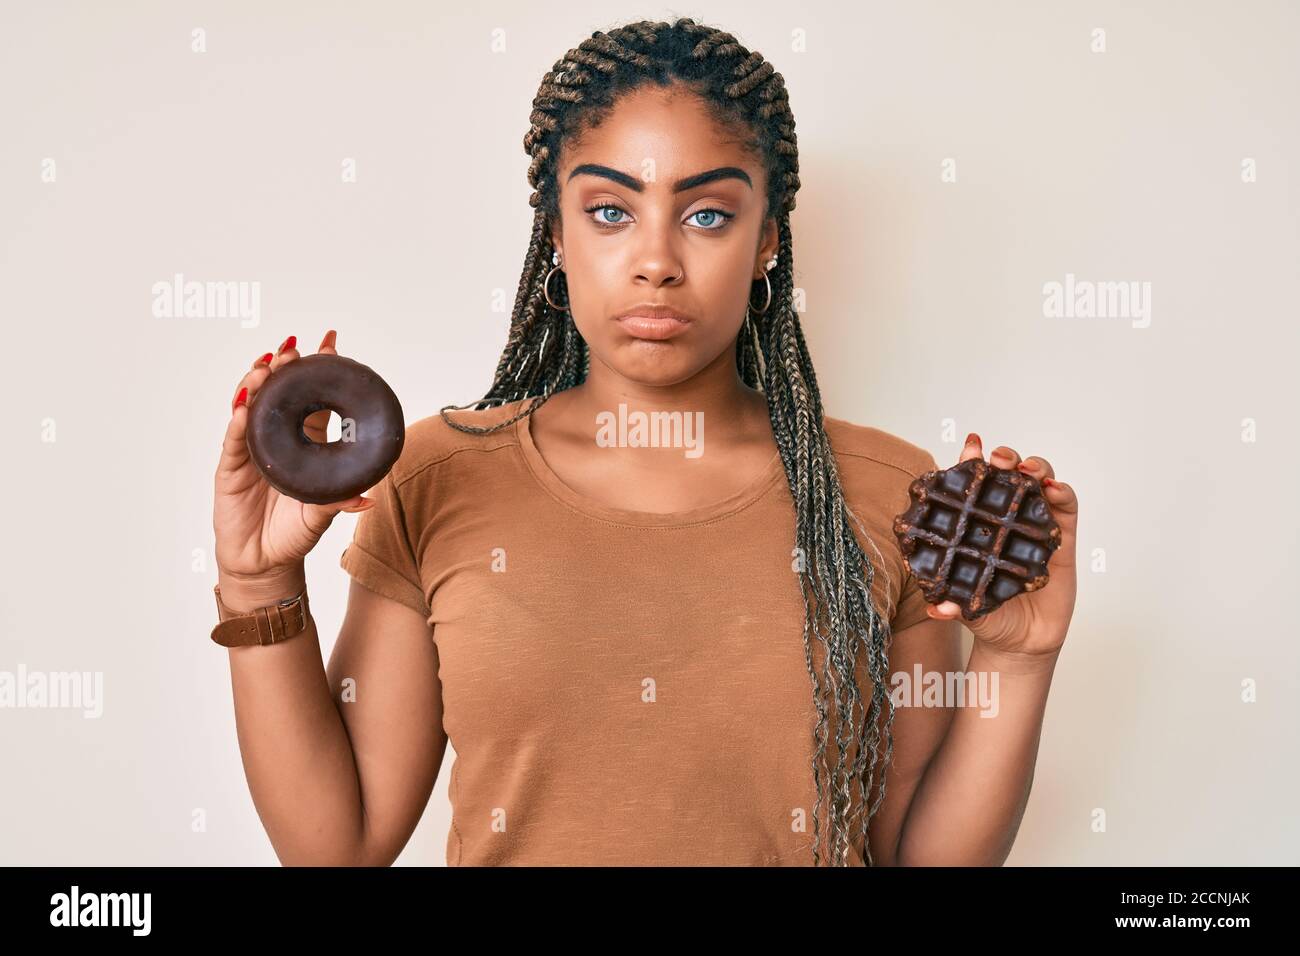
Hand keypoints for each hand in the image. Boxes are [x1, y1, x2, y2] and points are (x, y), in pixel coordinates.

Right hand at [212, 330, 374, 597]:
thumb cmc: (294, 534)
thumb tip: (369, 499)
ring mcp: (250, 451)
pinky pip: (233, 440)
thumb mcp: (321, 516)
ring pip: (251, 408)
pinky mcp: (230, 468)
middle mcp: (276, 440)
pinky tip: (244, 406)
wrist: (263, 563)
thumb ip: (340, 502)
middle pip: (278, 394)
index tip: (330, 342)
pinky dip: (238, 422)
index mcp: (303, 444)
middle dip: (284, 368)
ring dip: (257, 384)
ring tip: (265, 366)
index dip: (317, 371)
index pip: (311, 398)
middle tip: (293, 350)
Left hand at [925, 433, 1077, 661]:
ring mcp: (1036, 525)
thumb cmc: (989, 616)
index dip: (972, 463)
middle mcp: (1007, 519)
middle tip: (998, 459)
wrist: (1022, 644)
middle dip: (1004, 458)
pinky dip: (1063, 492)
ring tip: (1025, 469)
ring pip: (1039, 482)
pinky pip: (1066, 508)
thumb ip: (951, 606)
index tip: (970, 447)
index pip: (974, 487)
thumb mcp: (966, 609)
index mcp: (979, 525)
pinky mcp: (1063, 539)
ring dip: (1034, 467)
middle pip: (1009, 476)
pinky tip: (1054, 489)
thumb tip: (937, 608)